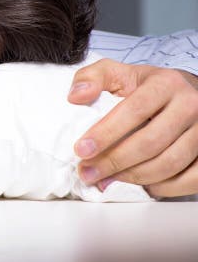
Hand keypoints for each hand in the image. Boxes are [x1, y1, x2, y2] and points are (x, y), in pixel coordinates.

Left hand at [68, 58, 197, 196]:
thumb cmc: (149, 86)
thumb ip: (92, 78)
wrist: (190, 93)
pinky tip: (143, 185)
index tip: (81, 150)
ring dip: (134, 177)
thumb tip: (75, 97)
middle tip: (88, 172)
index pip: (133, 111)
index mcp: (165, 84)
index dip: (105, 133)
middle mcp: (190, 106)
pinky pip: (190, 179)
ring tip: (108, 180)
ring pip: (169, 164)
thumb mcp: (120, 73)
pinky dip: (165, 188)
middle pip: (150, 142)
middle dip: (114, 162)